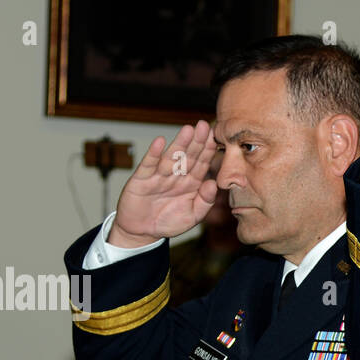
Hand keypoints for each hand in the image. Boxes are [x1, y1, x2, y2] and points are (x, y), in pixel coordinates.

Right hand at [110, 121, 218, 247]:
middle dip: (197, 142)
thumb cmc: (169, 222)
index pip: (201, 164)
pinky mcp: (142, 179)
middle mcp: (176, 176)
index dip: (208, 151)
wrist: (142, 232)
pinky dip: (153, 153)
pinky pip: (149, 165)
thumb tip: (214, 184)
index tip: (217, 138)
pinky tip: (160, 142)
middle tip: (205, 126)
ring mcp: (159, 176)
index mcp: (190, 183)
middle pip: (188, 156)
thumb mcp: (192, 216)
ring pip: (171, 157)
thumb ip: (204, 202)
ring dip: (179, 144)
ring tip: (188, 130)